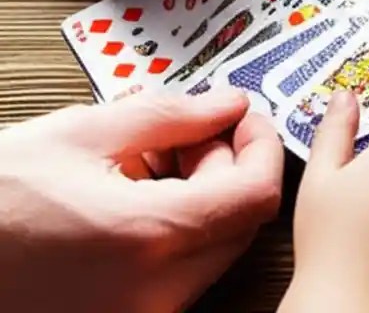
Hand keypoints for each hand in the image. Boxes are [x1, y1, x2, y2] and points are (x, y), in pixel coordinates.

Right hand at [0, 89, 282, 311]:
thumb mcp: (80, 134)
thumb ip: (170, 116)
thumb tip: (228, 102)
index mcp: (151, 237)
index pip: (257, 193)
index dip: (262, 145)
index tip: (245, 115)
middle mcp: (155, 291)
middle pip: (239, 223)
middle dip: (228, 167)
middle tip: (195, 131)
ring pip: (210, 250)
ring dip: (201, 198)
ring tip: (149, 160)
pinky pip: (176, 275)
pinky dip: (173, 231)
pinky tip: (131, 196)